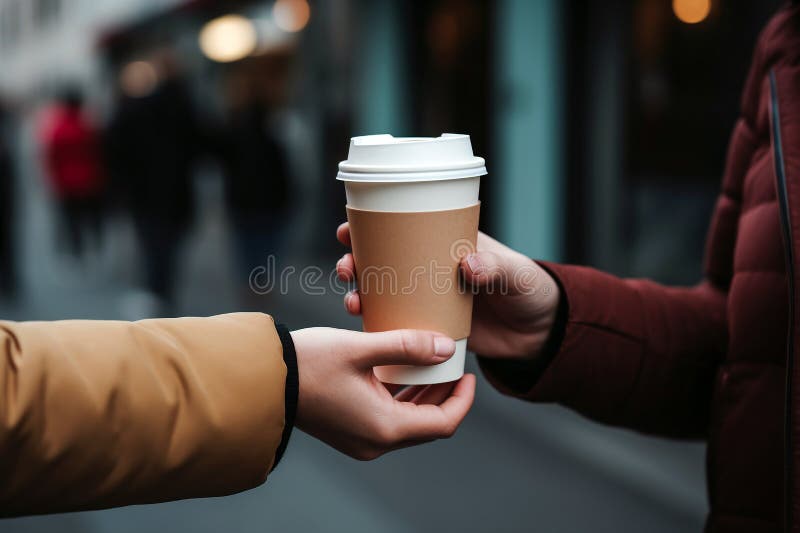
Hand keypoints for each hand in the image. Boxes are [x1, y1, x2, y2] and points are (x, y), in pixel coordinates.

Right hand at [291, 327, 475, 459]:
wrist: (263, 379)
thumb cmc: (309, 362)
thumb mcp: (362, 348)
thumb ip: (407, 346)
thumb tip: (446, 348)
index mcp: (384, 428)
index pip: (444, 423)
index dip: (463, 399)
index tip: (469, 373)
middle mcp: (375, 443)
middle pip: (427, 424)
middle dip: (444, 394)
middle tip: (452, 363)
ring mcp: (361, 441)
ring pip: (408, 422)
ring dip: (423, 396)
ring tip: (432, 363)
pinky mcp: (349, 433)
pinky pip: (388, 420)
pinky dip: (401, 399)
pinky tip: (403, 372)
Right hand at [336, 224, 559, 360]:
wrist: (540, 334)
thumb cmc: (530, 291)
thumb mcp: (515, 274)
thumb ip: (495, 268)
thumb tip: (467, 264)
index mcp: (446, 244)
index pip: (403, 228)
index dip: (371, 227)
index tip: (348, 229)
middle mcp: (430, 270)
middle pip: (382, 261)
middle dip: (357, 262)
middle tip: (348, 268)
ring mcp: (428, 300)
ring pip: (384, 293)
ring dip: (362, 294)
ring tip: (353, 301)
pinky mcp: (431, 328)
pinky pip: (399, 324)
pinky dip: (379, 324)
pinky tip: (366, 329)